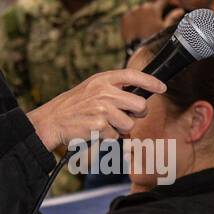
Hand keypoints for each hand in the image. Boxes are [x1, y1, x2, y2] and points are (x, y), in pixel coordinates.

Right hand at [26, 68, 164, 151]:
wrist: (52, 121)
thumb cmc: (73, 106)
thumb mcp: (92, 88)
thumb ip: (113, 89)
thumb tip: (138, 98)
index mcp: (102, 79)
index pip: (132, 75)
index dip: (150, 81)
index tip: (161, 87)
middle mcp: (104, 92)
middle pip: (139, 105)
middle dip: (137, 114)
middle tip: (126, 116)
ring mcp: (102, 109)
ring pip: (129, 124)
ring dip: (120, 129)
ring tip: (103, 124)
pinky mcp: (100, 126)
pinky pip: (116, 136)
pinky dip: (108, 138)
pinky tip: (94, 131)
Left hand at [121, 0, 183, 42]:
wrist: (137, 50)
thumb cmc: (154, 39)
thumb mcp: (164, 29)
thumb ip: (172, 17)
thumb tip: (180, 10)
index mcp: (154, 9)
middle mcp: (142, 7)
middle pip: (150, 6)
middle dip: (152, 13)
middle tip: (152, 25)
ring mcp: (132, 11)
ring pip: (139, 11)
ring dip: (142, 17)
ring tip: (143, 30)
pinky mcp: (124, 17)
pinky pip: (131, 16)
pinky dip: (134, 21)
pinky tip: (136, 30)